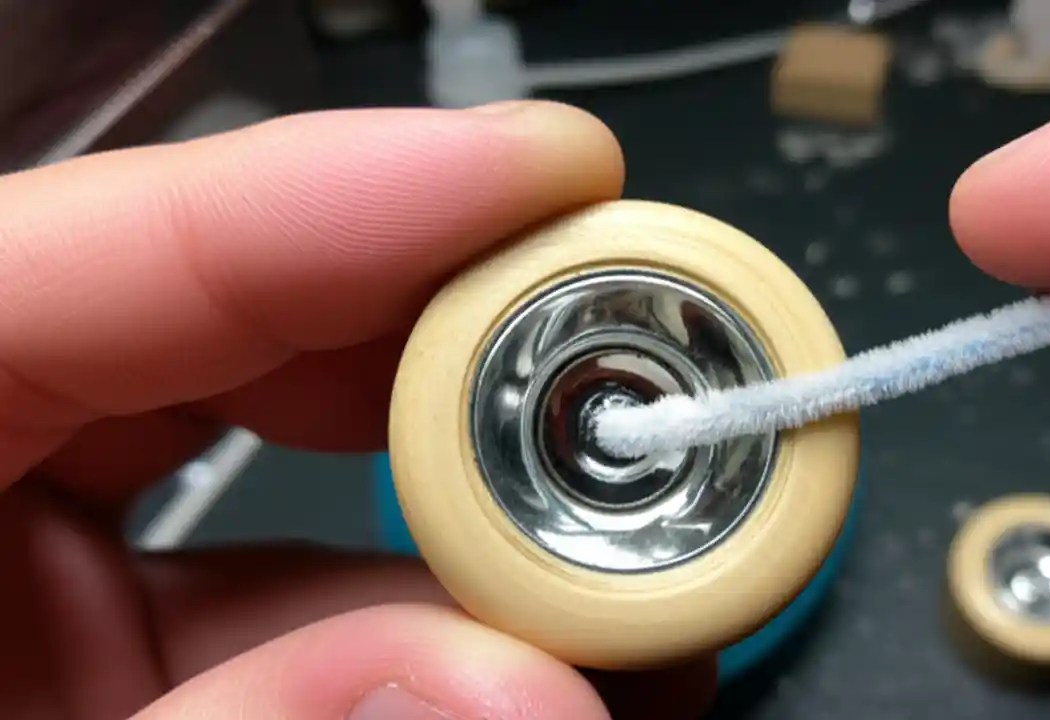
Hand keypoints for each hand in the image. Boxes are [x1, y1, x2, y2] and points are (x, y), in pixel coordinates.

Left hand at [0, 101, 715, 719]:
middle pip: (218, 327)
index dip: (333, 191)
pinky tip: (546, 651)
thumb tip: (515, 689)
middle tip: (620, 353)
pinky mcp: (115, 643)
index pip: (85, 252)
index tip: (553, 174)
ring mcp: (40, 569)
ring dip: (476, 517)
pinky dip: (429, 612)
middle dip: (441, 338)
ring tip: (634, 560)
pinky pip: (285, 582)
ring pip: (278, 470)